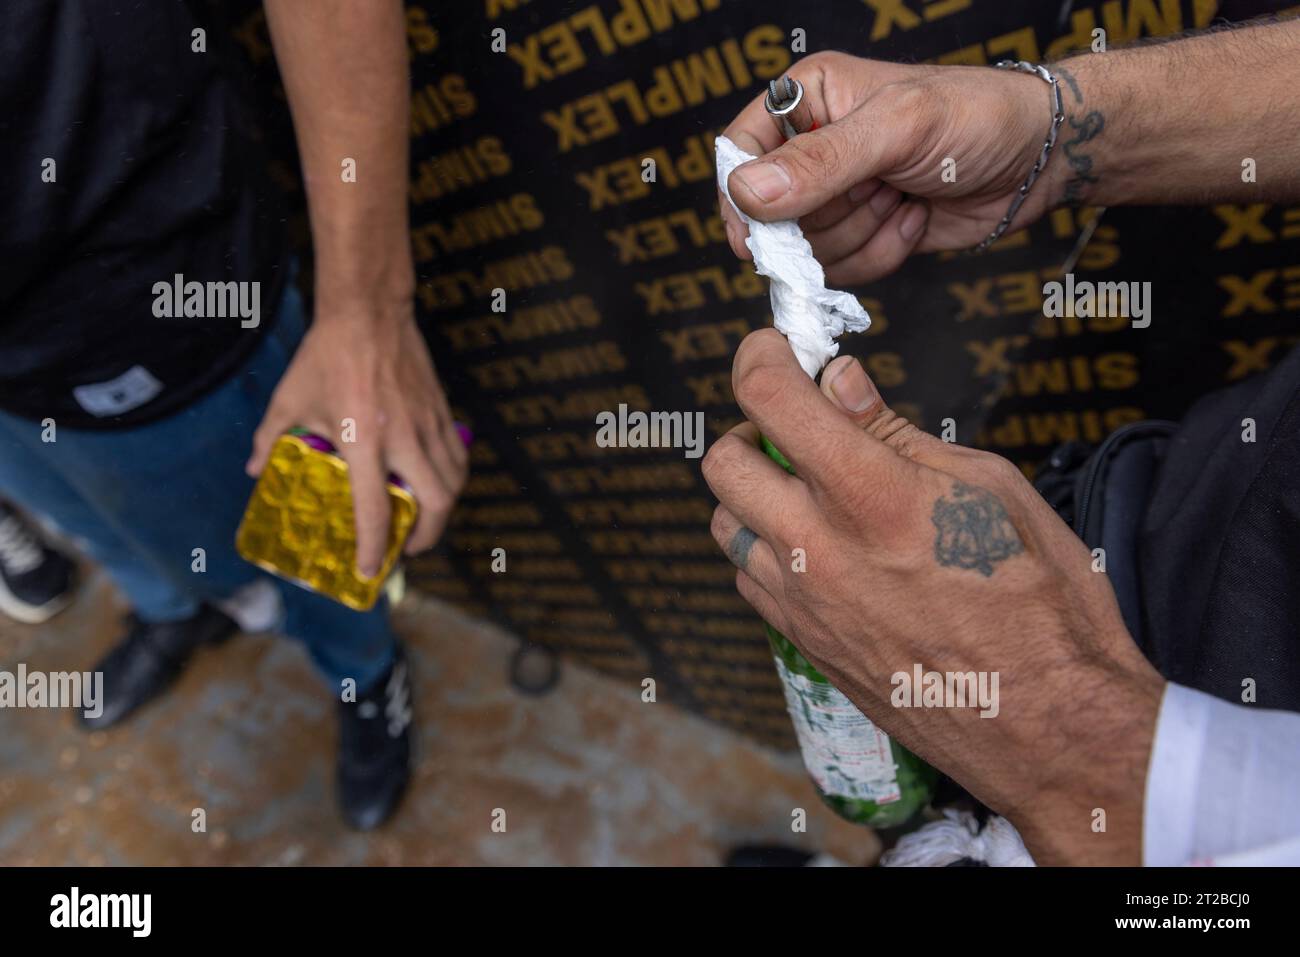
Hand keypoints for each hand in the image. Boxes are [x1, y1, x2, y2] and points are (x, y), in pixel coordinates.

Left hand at [247, 297, 466, 577]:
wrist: (369, 312)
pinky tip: (438, 482)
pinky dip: (452, 478)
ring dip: (443, 510)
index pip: (375, 509)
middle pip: (436, 504)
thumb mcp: (291, 399)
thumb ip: (271, 438)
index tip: (370, 570)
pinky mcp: (442, 411)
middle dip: (425, 536)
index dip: (374, 547)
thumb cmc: (326, 355)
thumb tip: (252, 469)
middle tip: (406, 547)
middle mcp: (403, 439)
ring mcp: (429, 425)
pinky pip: (458, 456)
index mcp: (362, 440)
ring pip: (454, 482)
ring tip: (425, 520)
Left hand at [702, 330, 1165, 863]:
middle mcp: (820, 548)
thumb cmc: (1045, 602)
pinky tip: (817, 550)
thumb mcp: (993, 489)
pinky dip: (766, 550)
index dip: (761, 357)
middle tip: (796, 428)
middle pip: (723, 462)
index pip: (770, 398)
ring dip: (753, 494)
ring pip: (725, 525)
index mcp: (873, 495)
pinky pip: (751, 580)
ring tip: (808, 493)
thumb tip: (839, 381)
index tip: (775, 349)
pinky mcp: (804, 645)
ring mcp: (804, 604)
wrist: (1049, 727)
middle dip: (751, 427)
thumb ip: (900, 433)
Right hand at [718, 52, 1063, 283]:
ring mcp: (836, 195)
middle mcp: (812, 147)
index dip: (741, 199)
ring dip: (861, 235)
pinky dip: (881, 253)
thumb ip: (820, 163)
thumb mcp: (896, 130)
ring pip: (807, 249)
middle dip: (828, 216)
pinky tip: (913, 217)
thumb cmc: (977, 117)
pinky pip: (842, 268)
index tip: (757, 238)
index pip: (739, 152)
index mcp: (806, 98)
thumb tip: (747, 194)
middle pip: (771, 214)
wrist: (1040, 158)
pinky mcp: (861, 233)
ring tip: (903, 195)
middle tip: (877, 189)